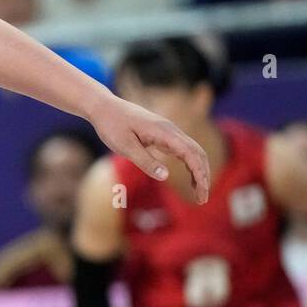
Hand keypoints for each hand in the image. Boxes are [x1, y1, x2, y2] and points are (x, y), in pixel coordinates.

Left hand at [88, 94, 209, 202]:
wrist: (103, 106)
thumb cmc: (111, 125)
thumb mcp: (125, 146)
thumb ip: (145, 161)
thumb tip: (166, 177)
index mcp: (164, 131)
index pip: (191, 153)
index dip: (200, 173)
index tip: (203, 190)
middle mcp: (170, 130)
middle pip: (197, 153)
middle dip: (203, 176)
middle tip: (202, 199)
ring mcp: (167, 131)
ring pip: (192, 152)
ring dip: (198, 171)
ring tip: (198, 192)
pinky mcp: (162, 134)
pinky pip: (182, 150)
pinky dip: (189, 164)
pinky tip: (190, 177)